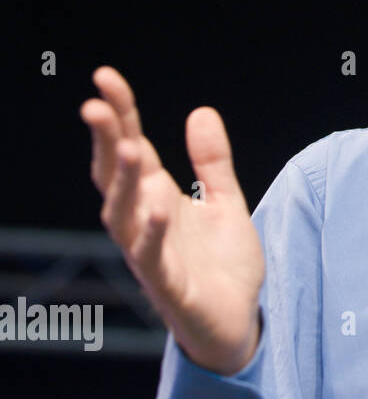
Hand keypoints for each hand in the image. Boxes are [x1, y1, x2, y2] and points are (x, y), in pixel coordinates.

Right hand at [81, 67, 264, 374]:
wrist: (240, 323)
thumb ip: (214, 162)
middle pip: (115, 176)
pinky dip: (151, 233)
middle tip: (95, 104)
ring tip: (128, 146)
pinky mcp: (169, 285)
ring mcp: (152, 254)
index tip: (105, 76)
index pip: (130, 147)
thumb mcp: (226, 203)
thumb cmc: (223, 266)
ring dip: (123, 182)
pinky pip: (152, 259)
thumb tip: (201, 111)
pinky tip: (157, 207)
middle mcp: (145, 222)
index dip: (119, 113)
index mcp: (156, 197)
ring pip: (123, 215)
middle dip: (105, 140)